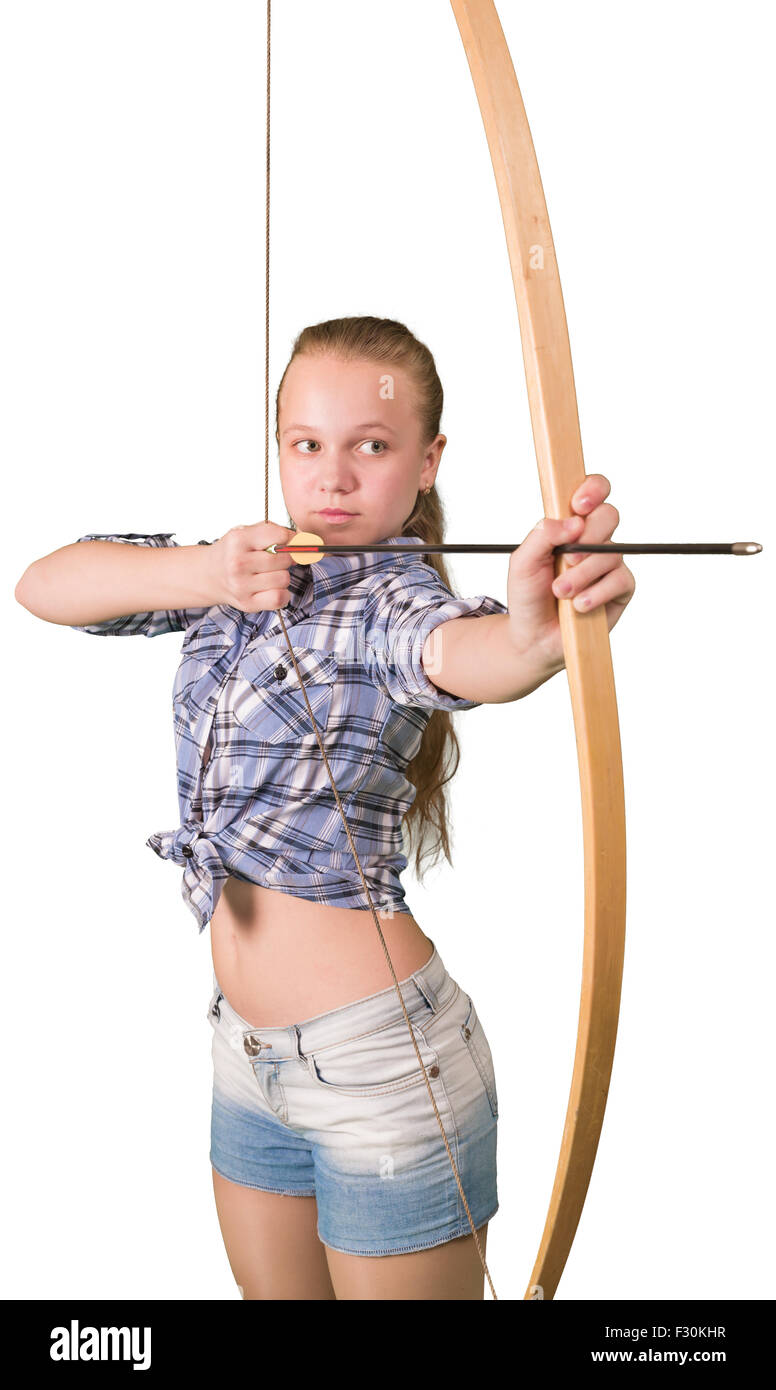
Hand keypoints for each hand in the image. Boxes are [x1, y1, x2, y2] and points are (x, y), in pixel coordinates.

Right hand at [209, 521, 295, 611]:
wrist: (209, 575)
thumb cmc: (233, 552)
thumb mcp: (247, 533)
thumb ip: (274, 531)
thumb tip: (305, 540)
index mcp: (238, 540)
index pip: (279, 536)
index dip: (290, 539)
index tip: (288, 542)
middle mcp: (238, 563)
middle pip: (284, 559)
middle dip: (286, 558)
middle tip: (274, 560)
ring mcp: (241, 585)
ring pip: (284, 579)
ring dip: (282, 576)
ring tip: (268, 574)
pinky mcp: (248, 603)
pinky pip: (280, 598)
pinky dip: (282, 594)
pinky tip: (272, 588)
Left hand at [506, 475, 635, 668]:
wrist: (534, 635)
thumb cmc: (528, 594)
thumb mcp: (522, 562)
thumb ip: (542, 535)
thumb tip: (574, 522)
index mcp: (571, 525)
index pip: (593, 492)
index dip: (592, 489)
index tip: (578, 505)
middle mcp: (594, 540)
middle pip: (609, 515)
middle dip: (590, 535)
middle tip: (567, 558)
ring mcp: (609, 563)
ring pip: (610, 553)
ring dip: (582, 575)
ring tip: (560, 592)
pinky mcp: (620, 589)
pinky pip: (620, 580)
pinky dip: (596, 593)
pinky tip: (578, 605)